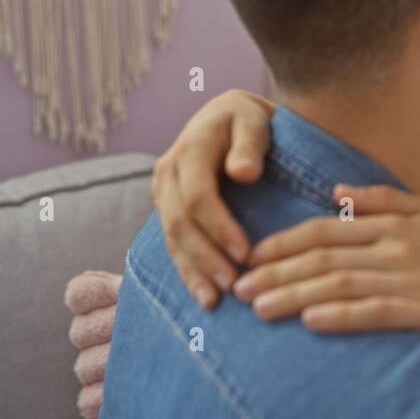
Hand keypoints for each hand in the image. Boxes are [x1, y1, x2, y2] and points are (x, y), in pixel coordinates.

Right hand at [151, 89, 275, 308]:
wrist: (232, 117)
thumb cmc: (252, 120)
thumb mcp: (255, 120)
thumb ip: (250, 144)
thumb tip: (243, 173)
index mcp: (191, 148)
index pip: (198, 195)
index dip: (219, 227)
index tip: (246, 254)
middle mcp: (169, 170)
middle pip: (180, 222)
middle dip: (206, 257)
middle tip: (234, 285)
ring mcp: (163, 190)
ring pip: (172, 237)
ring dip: (193, 271)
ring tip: (214, 301)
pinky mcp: (167, 207)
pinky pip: (173, 242)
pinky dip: (187, 270)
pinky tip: (202, 295)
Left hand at [234, 185, 419, 347]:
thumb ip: (381, 199)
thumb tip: (335, 190)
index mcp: (392, 223)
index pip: (326, 230)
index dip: (285, 242)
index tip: (251, 256)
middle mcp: (396, 246)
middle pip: (324, 258)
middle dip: (276, 273)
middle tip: (239, 289)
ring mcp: (410, 278)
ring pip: (341, 285)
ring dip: (296, 297)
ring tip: (260, 309)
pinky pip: (376, 312)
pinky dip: (343, 316)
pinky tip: (313, 323)